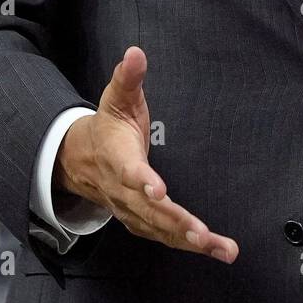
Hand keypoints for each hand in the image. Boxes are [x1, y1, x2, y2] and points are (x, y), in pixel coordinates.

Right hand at [55, 45, 238, 263]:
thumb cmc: (109, 126)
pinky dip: (190, 245)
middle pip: (149, 211)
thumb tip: (135, 52)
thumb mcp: (116, 96)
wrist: (81, 159)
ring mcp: (131, 210)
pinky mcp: (141, 221)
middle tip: (203, 234)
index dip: (143, 181)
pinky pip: (166, 236)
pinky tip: (215, 250)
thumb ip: (128, 76)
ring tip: (222, 249)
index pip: (129, 171)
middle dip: (176, 223)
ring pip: (160, 230)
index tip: (158, 190)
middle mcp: (123, 190)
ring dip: (191, 241)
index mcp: (117, 157)